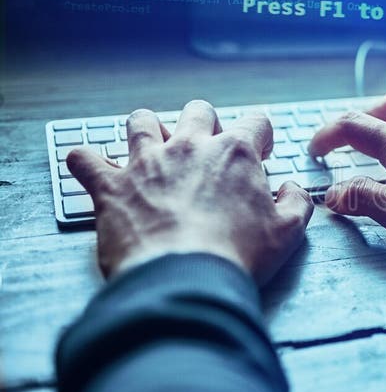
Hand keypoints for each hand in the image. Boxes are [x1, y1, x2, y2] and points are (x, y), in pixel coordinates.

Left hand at [67, 100, 313, 282]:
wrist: (186, 279)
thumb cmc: (238, 256)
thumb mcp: (288, 232)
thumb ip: (296, 202)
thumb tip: (291, 189)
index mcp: (236, 154)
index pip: (256, 122)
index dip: (261, 136)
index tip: (260, 153)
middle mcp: (190, 147)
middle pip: (198, 111)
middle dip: (204, 124)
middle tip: (207, 150)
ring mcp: (147, 163)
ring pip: (141, 120)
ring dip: (147, 129)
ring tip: (151, 146)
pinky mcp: (112, 186)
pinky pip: (83, 158)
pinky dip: (85, 161)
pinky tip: (91, 168)